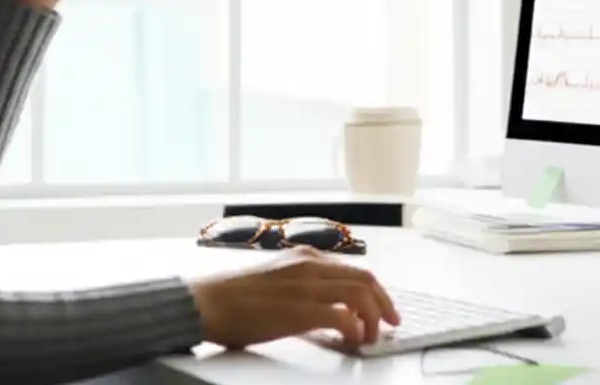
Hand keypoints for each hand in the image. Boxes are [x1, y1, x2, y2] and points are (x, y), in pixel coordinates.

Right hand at [187, 248, 400, 350]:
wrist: (207, 302)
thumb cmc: (234, 297)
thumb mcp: (277, 280)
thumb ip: (304, 286)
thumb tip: (329, 308)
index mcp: (306, 258)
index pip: (354, 270)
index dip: (375, 290)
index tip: (383, 307)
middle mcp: (311, 266)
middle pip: (365, 279)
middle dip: (384, 303)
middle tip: (392, 323)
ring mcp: (306, 286)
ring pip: (360, 294)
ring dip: (373, 318)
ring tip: (372, 337)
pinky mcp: (300, 309)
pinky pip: (343, 317)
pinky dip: (356, 330)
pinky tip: (353, 341)